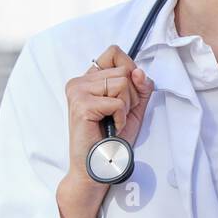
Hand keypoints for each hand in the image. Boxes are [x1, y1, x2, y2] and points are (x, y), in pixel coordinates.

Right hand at [59, 44, 153, 217]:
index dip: (129, 70)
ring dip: (127, 107)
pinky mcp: (81, 105)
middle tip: (118, 115)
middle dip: (131, 95)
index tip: (127, 94)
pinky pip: (118, 102)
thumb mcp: (134, 107)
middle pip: (124, 70)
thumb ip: (139, 86)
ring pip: (123, 84)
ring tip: (114, 121)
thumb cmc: (115, 137)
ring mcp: (77, 91)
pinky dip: (122, 117)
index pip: (114, 53)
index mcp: (89, 79)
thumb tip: (138, 70)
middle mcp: (79, 81)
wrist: (100, 164)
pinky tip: (112, 128)